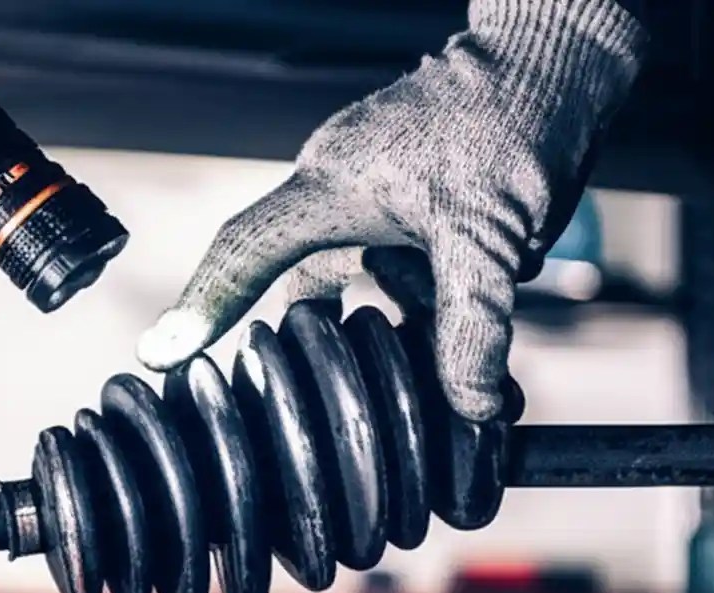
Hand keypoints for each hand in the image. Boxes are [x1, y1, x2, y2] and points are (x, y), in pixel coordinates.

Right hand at [137, 0, 644, 421]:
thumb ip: (472, 326)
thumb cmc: (510, 122)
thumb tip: (472, 406)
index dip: (200, 306)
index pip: (244, 252)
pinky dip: (427, 304)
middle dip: (326, 338)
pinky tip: (464, 316)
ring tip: (438, 348)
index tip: (160, 354)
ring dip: (397, 323)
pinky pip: (398, 271)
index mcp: (328, 187)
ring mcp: (372, 201)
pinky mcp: (407, 208)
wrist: (553, 64)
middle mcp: (337, 194)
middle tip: (328, 390)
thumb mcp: (489, 238)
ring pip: (361, 286)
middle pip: (301, 283)